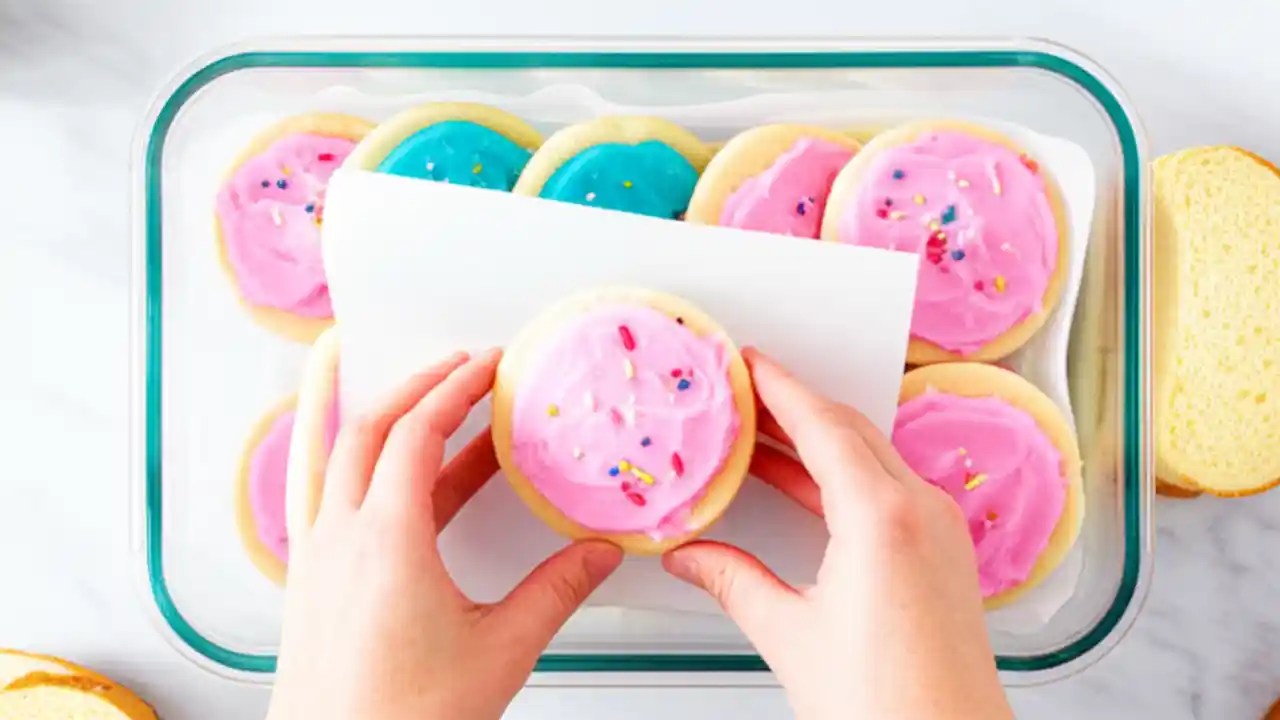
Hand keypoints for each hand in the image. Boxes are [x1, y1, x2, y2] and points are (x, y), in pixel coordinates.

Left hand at [268, 349, 623, 719]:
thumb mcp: (500, 651)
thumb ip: (554, 593)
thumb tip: (594, 556)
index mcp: (386, 539)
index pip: (417, 432)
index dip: (455, 389)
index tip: (485, 367)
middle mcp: (339, 537)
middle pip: (370, 429)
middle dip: (418, 388)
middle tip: (458, 370)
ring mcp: (316, 558)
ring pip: (338, 459)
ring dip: (377, 417)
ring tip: (410, 398)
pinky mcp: (308, 582)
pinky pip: (320, 495)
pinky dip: (348, 462)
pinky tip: (370, 471)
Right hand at [663, 349, 1010, 719]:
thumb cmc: (889, 707)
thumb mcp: (790, 635)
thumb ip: (735, 581)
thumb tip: (693, 557)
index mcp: (881, 518)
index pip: (823, 426)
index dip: (780, 387)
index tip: (749, 364)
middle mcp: (921, 510)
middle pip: (850, 431)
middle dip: (794, 406)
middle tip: (745, 395)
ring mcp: (940, 529)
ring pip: (871, 456)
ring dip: (818, 442)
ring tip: (762, 438)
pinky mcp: (946, 552)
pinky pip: (890, 488)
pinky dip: (844, 476)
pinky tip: (806, 487)